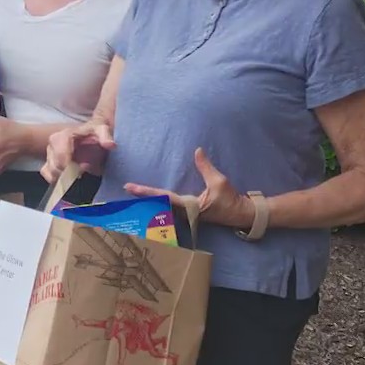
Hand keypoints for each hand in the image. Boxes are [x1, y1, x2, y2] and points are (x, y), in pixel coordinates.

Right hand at [42, 119, 114, 183]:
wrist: (91, 134)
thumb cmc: (95, 134)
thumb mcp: (102, 131)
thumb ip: (105, 136)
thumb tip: (110, 145)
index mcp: (64, 135)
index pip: (60, 153)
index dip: (67, 164)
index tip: (80, 170)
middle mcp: (53, 143)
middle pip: (55, 164)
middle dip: (68, 172)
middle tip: (82, 172)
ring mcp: (49, 153)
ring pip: (50, 170)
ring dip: (63, 176)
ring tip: (78, 173)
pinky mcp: (48, 161)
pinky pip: (46, 173)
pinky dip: (55, 178)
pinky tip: (67, 178)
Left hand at [122, 147, 251, 225]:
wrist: (239, 214)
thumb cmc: (230, 199)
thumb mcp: (219, 181)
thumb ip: (206, 167)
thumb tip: (197, 150)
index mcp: (188, 206)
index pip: (163, 198)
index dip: (146, 192)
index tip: (132, 188)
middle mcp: (183, 212)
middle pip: (158, 205)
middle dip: (142, 197)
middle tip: (125, 188)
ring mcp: (185, 214)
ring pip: (162, 208)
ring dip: (148, 201)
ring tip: (133, 192)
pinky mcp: (189, 212)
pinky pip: (169, 208)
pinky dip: (158, 202)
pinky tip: (150, 199)